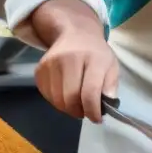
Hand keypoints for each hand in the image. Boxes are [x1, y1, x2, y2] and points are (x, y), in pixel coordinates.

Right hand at [33, 5, 117, 122]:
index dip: (93, 111)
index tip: (97, 118)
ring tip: (76, 103)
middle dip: (79, 111)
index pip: (90, 92)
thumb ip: (110, 86)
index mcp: (93, 58)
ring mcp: (52, 63)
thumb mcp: (111, 66)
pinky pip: (47, 95)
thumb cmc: (96, 53)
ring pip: (57, 100)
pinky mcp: (40, 69)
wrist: (74, 33)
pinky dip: (57, 101)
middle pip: (71, 98)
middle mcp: (70, 58)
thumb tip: (106, 106)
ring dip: (67, 108)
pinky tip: (65, 94)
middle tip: (85, 111)